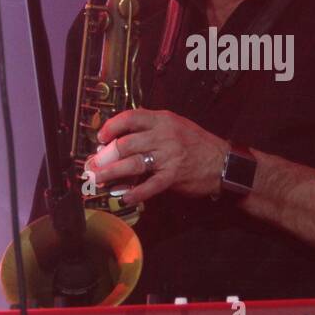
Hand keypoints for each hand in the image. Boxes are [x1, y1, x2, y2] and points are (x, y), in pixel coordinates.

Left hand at [85, 109, 228, 205]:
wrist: (223, 162)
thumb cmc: (196, 144)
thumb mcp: (175, 126)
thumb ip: (151, 129)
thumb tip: (120, 139)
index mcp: (162, 120)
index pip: (131, 117)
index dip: (111, 127)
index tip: (100, 138)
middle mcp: (164, 135)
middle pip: (126, 143)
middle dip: (104, 156)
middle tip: (91, 165)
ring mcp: (169, 156)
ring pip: (133, 163)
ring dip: (111, 173)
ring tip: (97, 179)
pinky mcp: (174, 176)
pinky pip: (150, 186)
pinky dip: (135, 193)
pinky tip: (124, 197)